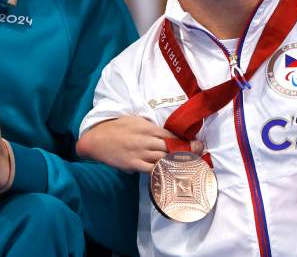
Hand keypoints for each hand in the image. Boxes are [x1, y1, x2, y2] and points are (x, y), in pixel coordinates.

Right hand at [75, 115, 201, 173]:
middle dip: (188, 152)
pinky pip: (152, 170)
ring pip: (164, 159)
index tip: (197, 144)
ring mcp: (140, 153)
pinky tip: (173, 176)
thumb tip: (163, 132)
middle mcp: (145, 140)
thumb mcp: (133, 120)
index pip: (171, 135)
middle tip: (200, 155)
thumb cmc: (115, 128)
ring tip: (192, 168)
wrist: (96, 139)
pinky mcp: (134, 164)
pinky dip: (163, 173)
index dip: (185, 141)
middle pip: (171, 148)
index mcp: (146, 128)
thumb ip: (148, 126)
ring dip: (178, 164)